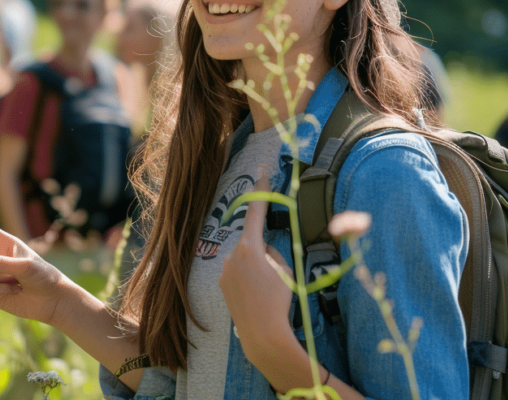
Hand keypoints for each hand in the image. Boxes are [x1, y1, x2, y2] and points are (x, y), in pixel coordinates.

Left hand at [219, 185, 296, 367]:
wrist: (262, 334)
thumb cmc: (278, 301)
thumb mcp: (286, 271)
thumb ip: (273, 253)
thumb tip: (263, 251)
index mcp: (250, 247)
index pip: (256, 213)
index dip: (261, 192)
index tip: (261, 174)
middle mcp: (232, 255)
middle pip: (254, 243)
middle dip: (266, 254)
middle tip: (276, 279)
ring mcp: (224, 270)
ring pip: (246, 259)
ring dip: (257, 269)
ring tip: (265, 293)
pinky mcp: (221, 283)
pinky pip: (238, 273)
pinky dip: (248, 280)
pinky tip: (254, 298)